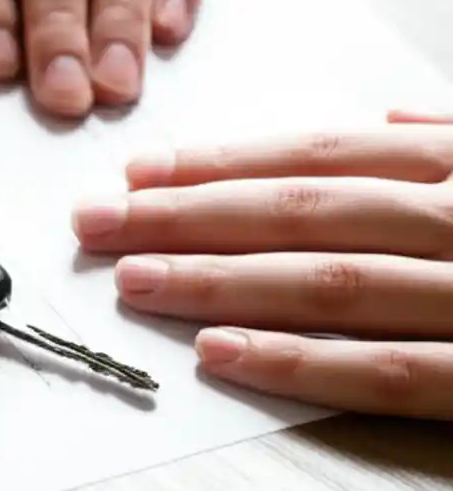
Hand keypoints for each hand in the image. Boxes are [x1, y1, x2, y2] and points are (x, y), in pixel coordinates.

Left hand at [71, 121, 452, 419]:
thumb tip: (392, 118)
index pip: (321, 158)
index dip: (219, 166)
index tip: (138, 175)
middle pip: (302, 212)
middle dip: (186, 216)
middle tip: (99, 222)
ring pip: (328, 282)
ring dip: (218, 279)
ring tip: (135, 278)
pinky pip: (385, 372)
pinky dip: (297, 361)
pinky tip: (216, 351)